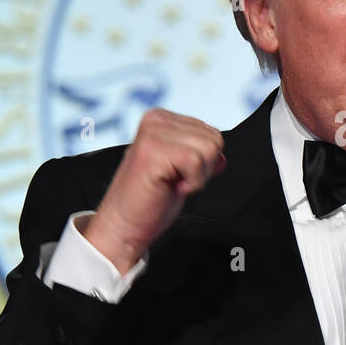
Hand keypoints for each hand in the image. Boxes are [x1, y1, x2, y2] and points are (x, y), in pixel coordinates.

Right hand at [83, 109, 225, 273]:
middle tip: (173, 180)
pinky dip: (191, 183)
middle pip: (214, 138)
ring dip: (196, 175)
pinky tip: (170, 186)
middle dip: (202, 167)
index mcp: (161, 119)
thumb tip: (221, 156)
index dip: (203, 161)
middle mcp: (155, 120)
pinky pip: (196, 162)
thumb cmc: (148, 201)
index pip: (211, 131)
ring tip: (170, 182)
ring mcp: (152, 133)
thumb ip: (199, 155)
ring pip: (209, 148)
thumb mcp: (181, 170)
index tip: (176, 172)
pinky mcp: (153, 151)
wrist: (124, 225)